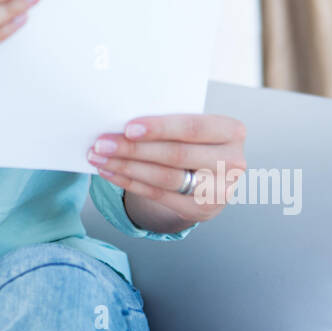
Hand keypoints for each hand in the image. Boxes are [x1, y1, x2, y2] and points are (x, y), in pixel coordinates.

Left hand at [86, 113, 246, 228]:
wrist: (210, 176)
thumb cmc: (193, 140)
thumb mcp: (192, 127)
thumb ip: (169, 122)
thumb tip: (121, 121)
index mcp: (232, 131)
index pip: (193, 128)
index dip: (160, 128)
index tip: (128, 127)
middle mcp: (232, 162)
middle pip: (176, 155)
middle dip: (134, 149)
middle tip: (101, 143)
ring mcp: (219, 190)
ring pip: (165, 177)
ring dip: (126, 167)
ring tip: (99, 158)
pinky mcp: (201, 209)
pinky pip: (159, 194)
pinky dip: (130, 182)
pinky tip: (109, 172)